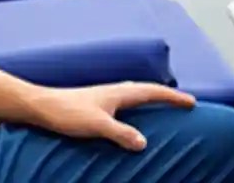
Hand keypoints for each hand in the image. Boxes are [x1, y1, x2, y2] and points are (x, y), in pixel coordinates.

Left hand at [26, 81, 196, 150]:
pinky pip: (128, 100)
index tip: (192, 102)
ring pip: (137, 93)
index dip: (174, 97)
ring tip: (164, 105)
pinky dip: (139, 103)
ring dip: (153, 97)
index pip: (154, 92)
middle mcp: (116, 91)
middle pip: (149, 89)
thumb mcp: (97, 125)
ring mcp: (107, 95)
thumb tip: (144, 143)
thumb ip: (121, 133)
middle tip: (184, 102)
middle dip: (168, 95)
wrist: (41, 106)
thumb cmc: (68, 112)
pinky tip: (133, 113)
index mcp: (121, 93)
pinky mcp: (98, 102)